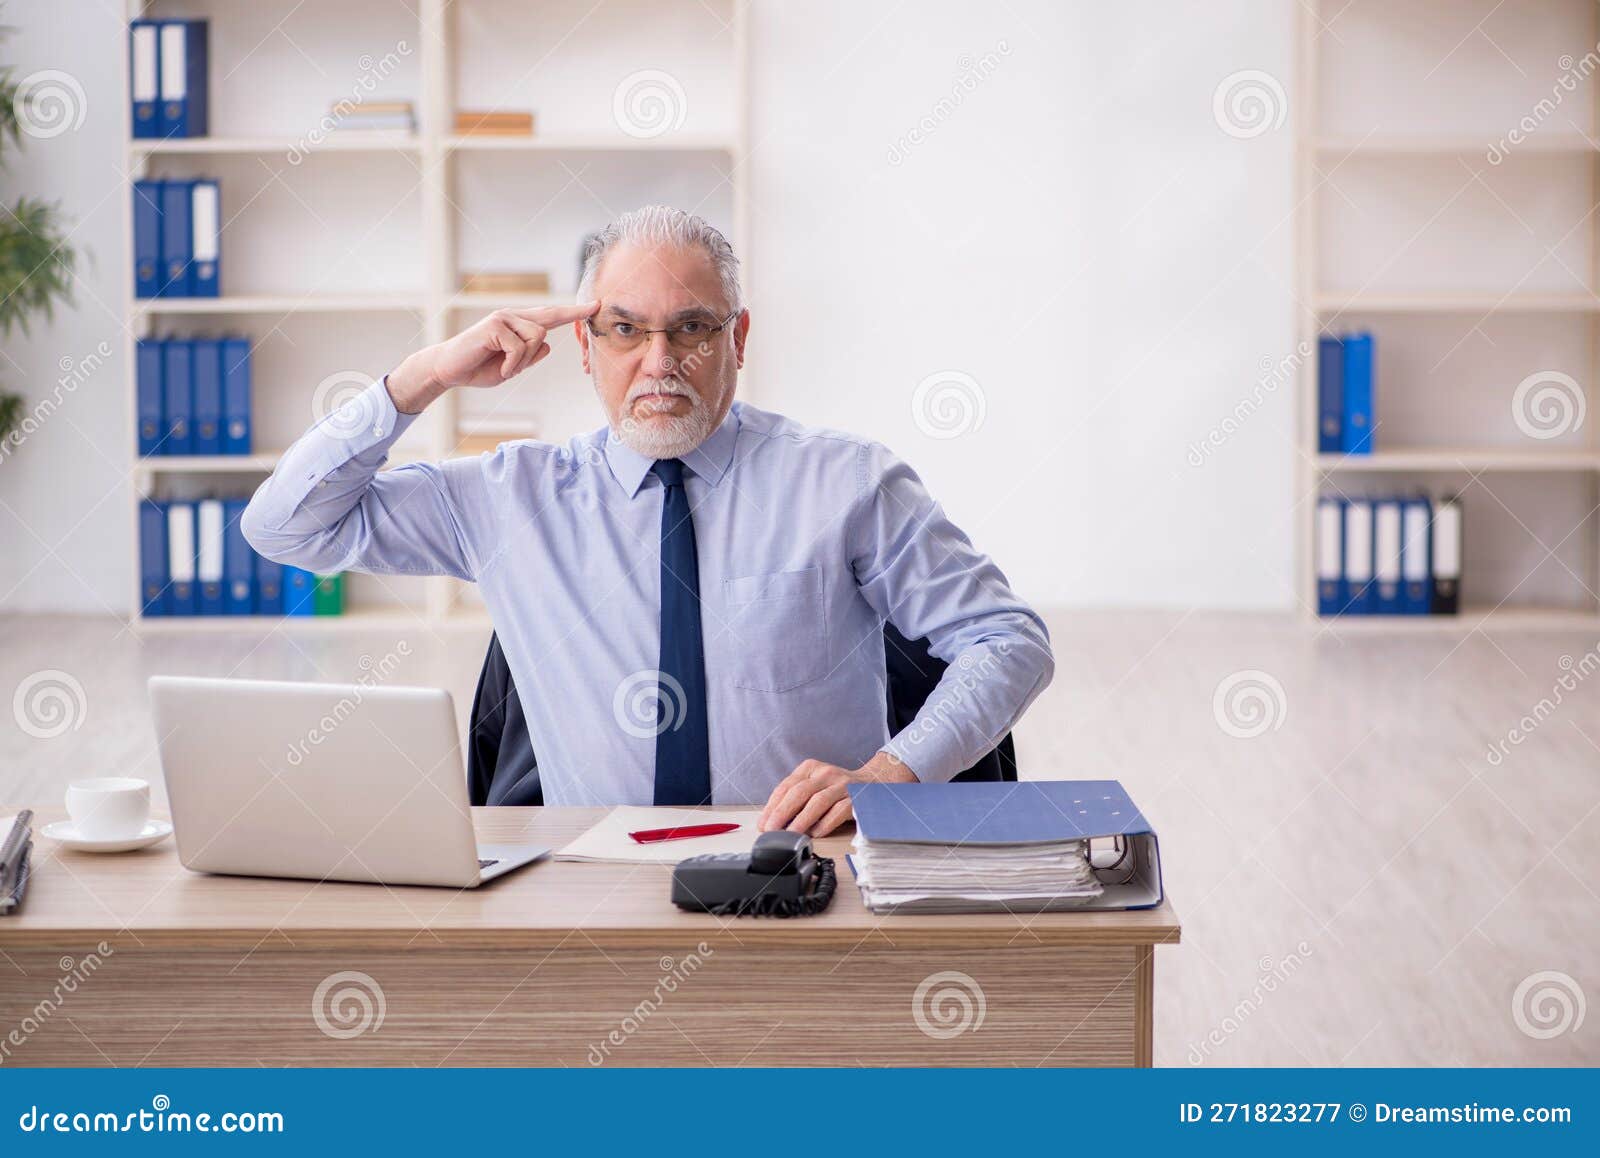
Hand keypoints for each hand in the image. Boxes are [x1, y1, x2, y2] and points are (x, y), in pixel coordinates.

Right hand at [386, 302, 600, 412]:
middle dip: (557, 329)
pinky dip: (511, 365)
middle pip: (549, 322)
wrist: (450, 370)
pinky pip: (519, 348)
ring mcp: (504, 318)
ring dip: (522, 361)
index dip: (573, 312)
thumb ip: (529, 356)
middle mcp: (513, 316)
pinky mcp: (495, 325)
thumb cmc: (479, 368)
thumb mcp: (512, 367)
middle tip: (532, 351)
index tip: (595, 305)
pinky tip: (498, 368)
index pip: (551, 316)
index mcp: (520, 324)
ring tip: (504, 368)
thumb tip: (547, 345)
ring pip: (537, 337)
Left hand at [758, 751, 917, 836]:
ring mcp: (843, 785)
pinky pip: (838, 811)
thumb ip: (796, 800)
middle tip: (772, 830)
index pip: (787, 786)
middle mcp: (826, 773)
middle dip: (783, 812)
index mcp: (811, 768)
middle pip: (800, 792)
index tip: (764, 824)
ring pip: (818, 801)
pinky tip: (816, 833)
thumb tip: (772, 822)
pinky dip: (825, 823)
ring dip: (802, 820)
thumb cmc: (837, 789)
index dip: (773, 806)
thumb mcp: (815, 786)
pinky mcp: (857, 798)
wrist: (873, 783)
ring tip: (791, 834)